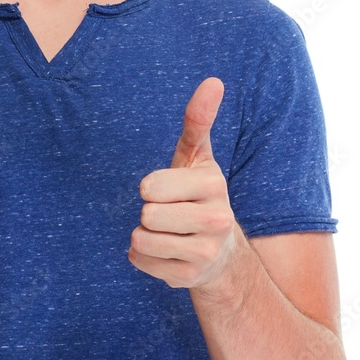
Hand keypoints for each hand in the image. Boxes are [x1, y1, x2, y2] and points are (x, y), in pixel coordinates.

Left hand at [128, 78, 236, 289]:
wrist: (219, 250)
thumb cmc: (197, 193)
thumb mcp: (197, 156)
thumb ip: (199, 119)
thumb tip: (213, 81)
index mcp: (213, 184)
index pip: (151, 187)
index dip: (150, 187)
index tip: (165, 189)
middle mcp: (217, 220)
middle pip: (146, 215)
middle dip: (147, 212)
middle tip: (168, 213)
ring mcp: (205, 253)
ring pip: (141, 239)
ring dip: (143, 235)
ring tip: (167, 232)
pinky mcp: (189, 278)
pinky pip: (140, 261)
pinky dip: (143, 256)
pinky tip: (166, 252)